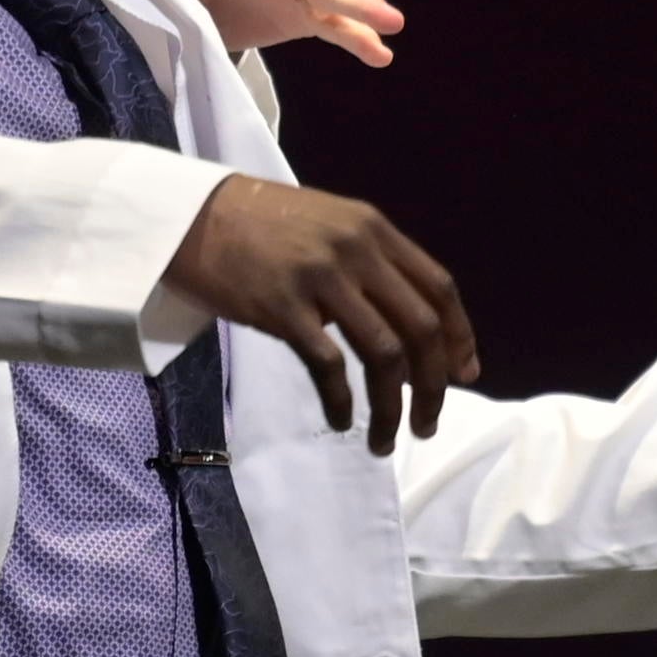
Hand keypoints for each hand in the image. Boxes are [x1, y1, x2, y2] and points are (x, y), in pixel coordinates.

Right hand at [165, 177, 479, 453]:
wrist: (191, 216)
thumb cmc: (260, 226)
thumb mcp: (329, 225)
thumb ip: (370, 263)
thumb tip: (408, 328)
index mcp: (373, 228)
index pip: (439, 287)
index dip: (459, 336)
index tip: (465, 375)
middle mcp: (356, 249)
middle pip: (420, 328)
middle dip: (434, 386)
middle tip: (427, 424)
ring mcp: (320, 278)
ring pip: (383, 355)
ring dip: (392, 407)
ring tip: (385, 440)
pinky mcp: (282, 307)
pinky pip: (329, 366)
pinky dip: (343, 401)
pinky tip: (342, 420)